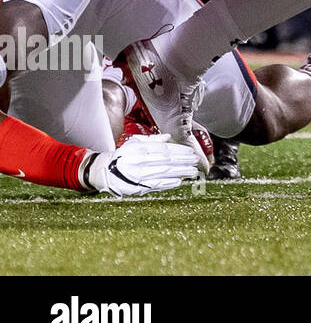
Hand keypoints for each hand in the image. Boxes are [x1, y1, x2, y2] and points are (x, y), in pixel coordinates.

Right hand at [86, 134, 200, 196]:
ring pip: (163, 173)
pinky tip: (178, 181)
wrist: (104, 171)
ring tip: (192, 172)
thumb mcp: (135, 143)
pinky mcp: (136, 186)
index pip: (164, 149)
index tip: (191, 152)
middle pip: (166, 160)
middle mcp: (139, 161)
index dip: (179, 151)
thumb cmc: (123, 155)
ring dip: (179, 172)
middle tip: (196, 161)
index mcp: (140, 149)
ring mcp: (138, 174)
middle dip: (183, 161)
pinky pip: (154, 185)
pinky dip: (167, 184)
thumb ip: (152, 139)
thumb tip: (168, 136)